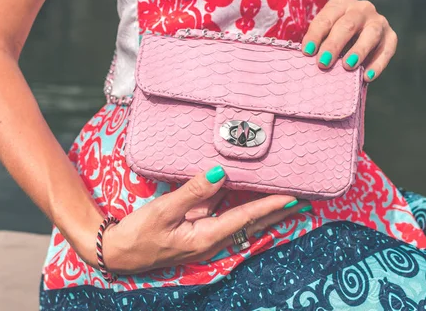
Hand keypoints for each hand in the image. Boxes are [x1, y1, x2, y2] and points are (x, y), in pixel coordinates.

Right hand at [102, 166, 307, 274]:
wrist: (119, 253)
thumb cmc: (139, 234)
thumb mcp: (164, 211)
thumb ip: (192, 192)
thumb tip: (219, 173)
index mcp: (206, 237)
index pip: (245, 219)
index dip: (270, 207)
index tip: (293, 198)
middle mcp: (212, 240)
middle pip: (253, 225)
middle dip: (279, 214)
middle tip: (306, 203)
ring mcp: (207, 237)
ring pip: (243, 222)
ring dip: (266, 212)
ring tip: (289, 202)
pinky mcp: (199, 232)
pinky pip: (227, 217)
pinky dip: (244, 208)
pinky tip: (251, 198)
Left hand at [301, 0, 397, 81]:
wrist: (359, 30)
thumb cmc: (334, 34)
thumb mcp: (325, 31)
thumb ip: (319, 41)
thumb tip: (310, 59)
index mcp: (341, 3)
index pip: (327, 18)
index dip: (316, 35)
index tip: (307, 52)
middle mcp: (361, 8)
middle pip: (348, 25)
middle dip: (334, 44)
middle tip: (323, 62)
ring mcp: (378, 21)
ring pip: (371, 34)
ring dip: (358, 51)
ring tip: (347, 66)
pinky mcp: (391, 36)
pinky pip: (387, 50)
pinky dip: (377, 64)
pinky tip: (367, 77)